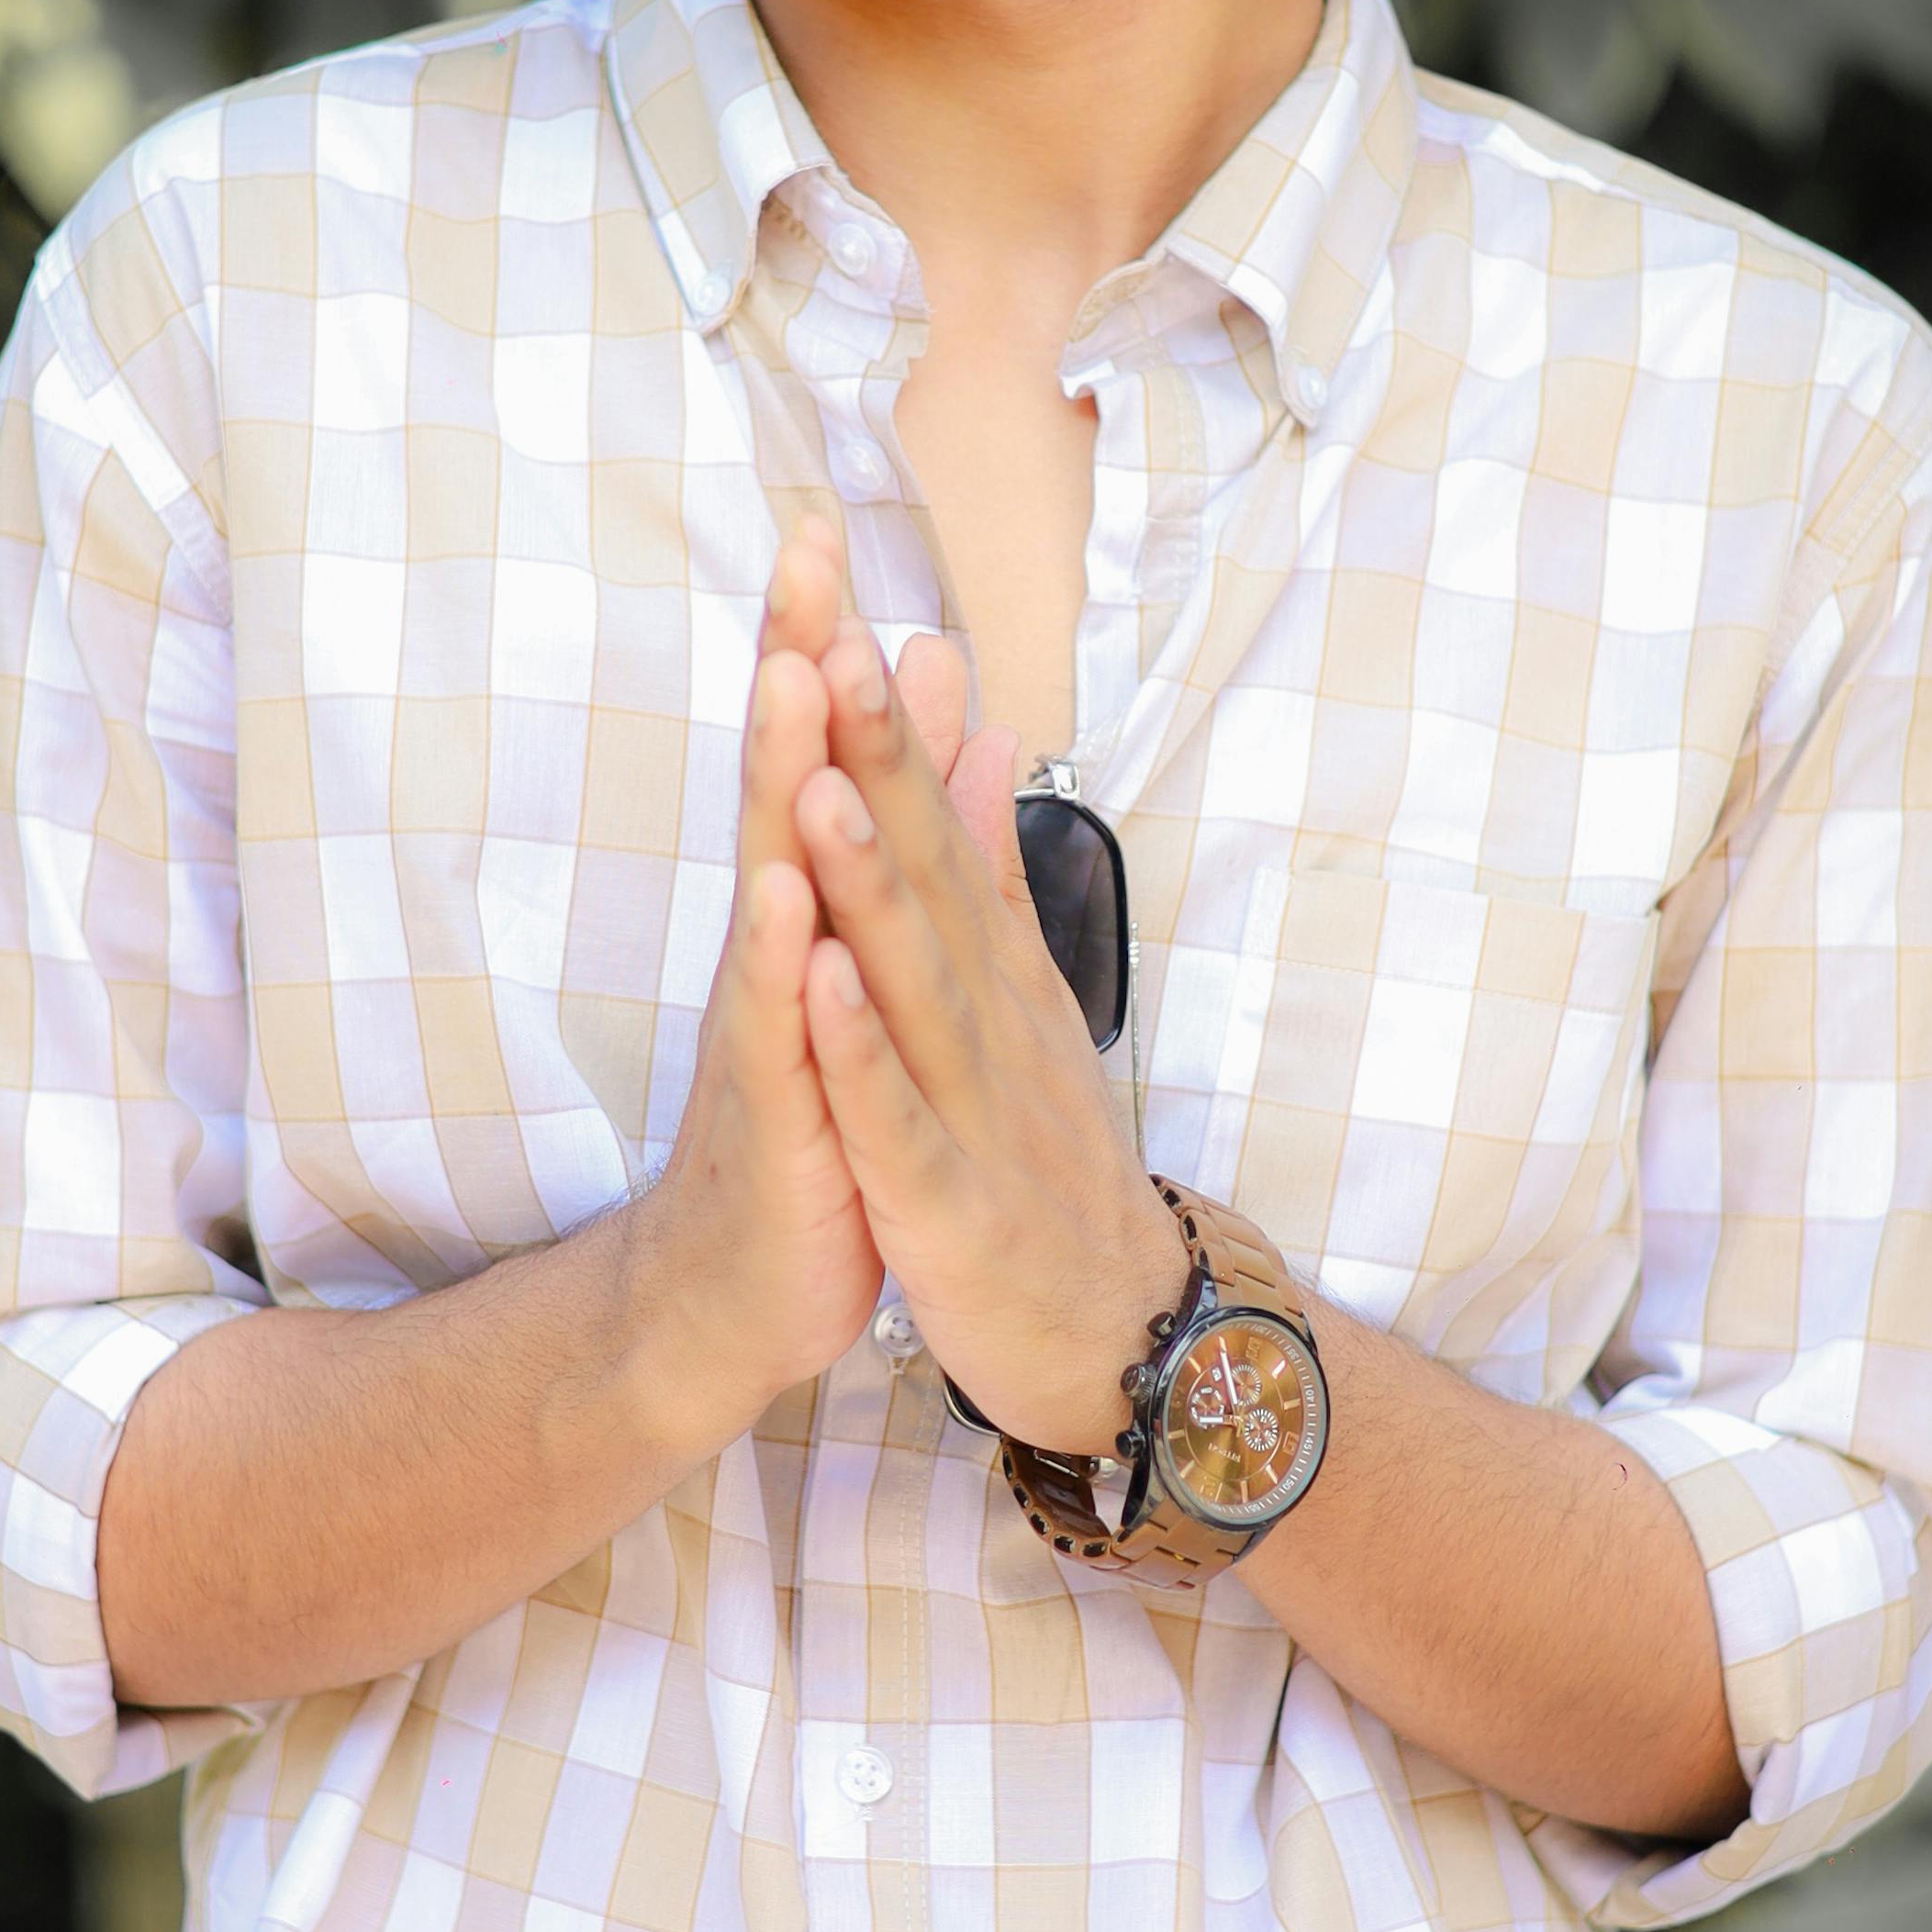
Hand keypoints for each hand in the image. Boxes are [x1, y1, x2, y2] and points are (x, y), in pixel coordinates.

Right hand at [617, 518, 886, 1443]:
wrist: (735, 1297)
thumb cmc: (812, 1125)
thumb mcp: (858, 975)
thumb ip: (901, 833)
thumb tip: (926, 705)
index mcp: (804, 923)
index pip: (809, 767)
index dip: (814, 652)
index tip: (824, 531)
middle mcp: (772, 963)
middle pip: (777, 799)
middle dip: (789, 681)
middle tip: (801, 567)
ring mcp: (767, 1042)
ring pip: (774, 904)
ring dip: (782, 799)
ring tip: (794, 694)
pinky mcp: (780, 1134)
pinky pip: (786, 1050)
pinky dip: (789, 982)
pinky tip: (792, 916)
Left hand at [787, 601, 1179, 1454]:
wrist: (1113, 1330)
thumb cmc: (1045, 1155)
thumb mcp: (1022, 995)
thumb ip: (993, 864)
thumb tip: (981, 728)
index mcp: (990, 967)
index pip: (933, 818)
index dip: (883, 713)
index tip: (837, 601)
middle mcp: (988, 1014)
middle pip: (926, 870)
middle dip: (876, 754)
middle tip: (833, 633)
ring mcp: (973, 1106)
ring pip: (912, 979)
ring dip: (869, 879)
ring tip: (818, 777)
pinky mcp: (949, 1204)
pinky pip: (895, 1120)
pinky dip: (858, 1051)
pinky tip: (818, 981)